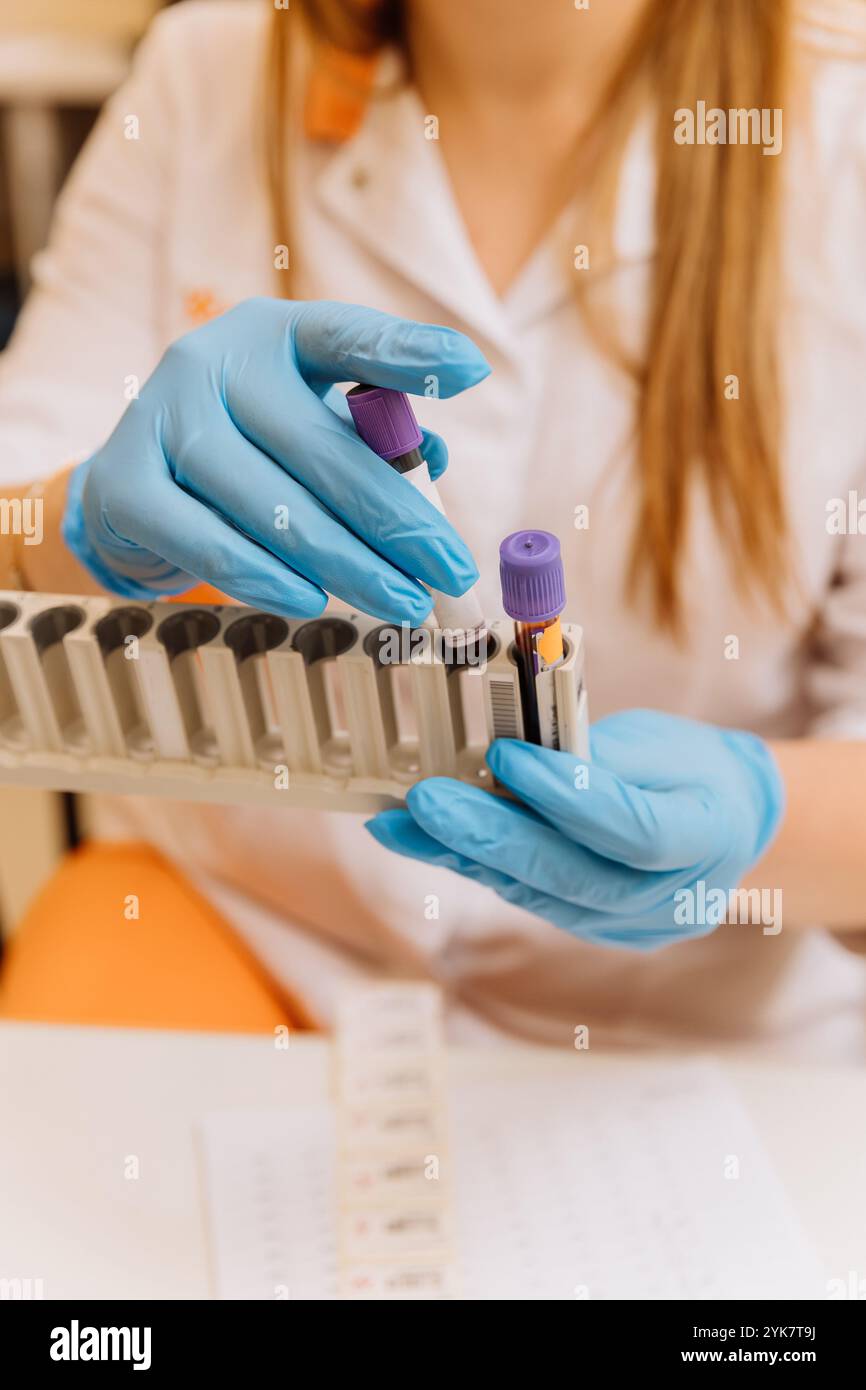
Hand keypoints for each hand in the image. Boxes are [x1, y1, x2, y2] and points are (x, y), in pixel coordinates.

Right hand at [62, 298, 487, 619]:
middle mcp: (213, 361)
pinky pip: (209, 542)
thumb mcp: (310, 427)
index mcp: (273, 335)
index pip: (345, 334)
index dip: (407, 353)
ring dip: (348, 566)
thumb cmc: (249, 454)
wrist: (135, 485)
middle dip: (398, 521)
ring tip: (404, 603)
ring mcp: (161, 417)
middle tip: (452, 571)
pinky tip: (313, 603)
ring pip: (273, 507)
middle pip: (321, 448)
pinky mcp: (124, 483)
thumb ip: (371, 438)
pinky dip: (266, 579)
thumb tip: (436, 461)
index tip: (470, 371)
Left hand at [367, 710, 784, 949]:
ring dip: (463, 857)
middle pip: (572, 875)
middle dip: (488, 836)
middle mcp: (670, 898)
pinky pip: (532, 900)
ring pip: (540, 894)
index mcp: (707, 836)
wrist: (728, 823)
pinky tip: (429, 841)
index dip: (566, 796)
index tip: (504, 755)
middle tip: (423, 802)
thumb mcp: (656, 742)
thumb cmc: (688, 768)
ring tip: (401, 823)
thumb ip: (590, 755)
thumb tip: (504, 757)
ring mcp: (634, 927)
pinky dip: (478, 868)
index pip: (631, 828)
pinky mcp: (598, 933)